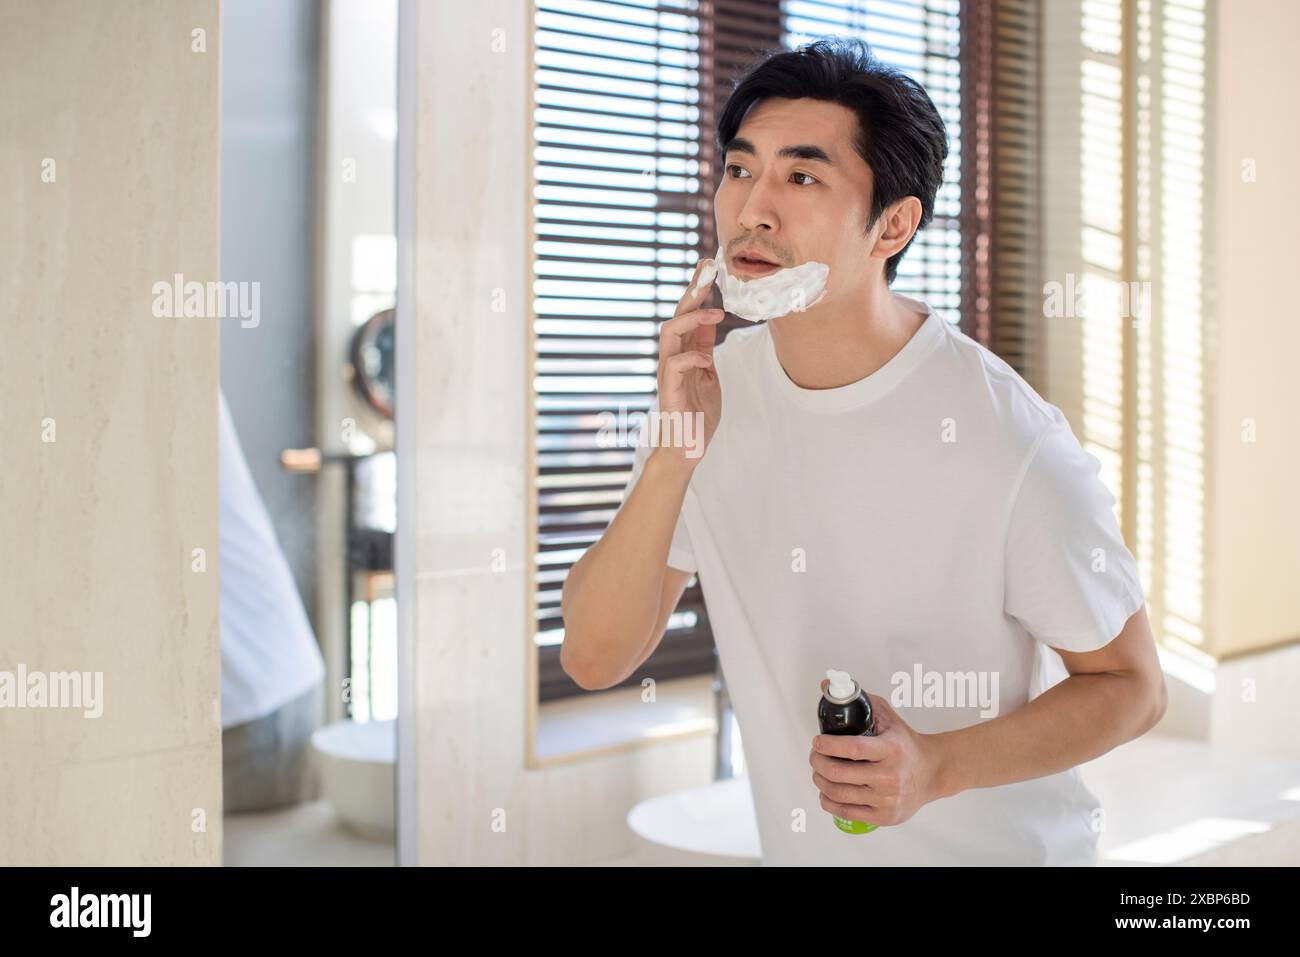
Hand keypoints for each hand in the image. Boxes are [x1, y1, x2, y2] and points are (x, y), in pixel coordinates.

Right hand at [653, 257, 722, 471]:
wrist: (687, 449)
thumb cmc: (697, 414)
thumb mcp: (707, 374)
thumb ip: (703, 348)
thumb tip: (708, 321)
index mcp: (683, 352)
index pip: (687, 314)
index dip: (697, 289)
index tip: (709, 266)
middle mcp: (672, 358)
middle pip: (676, 315)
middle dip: (692, 290)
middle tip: (708, 268)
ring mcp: (668, 374)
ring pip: (669, 334)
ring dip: (691, 319)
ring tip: (714, 314)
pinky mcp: (670, 393)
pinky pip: (674, 366)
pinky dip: (691, 358)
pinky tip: (706, 359)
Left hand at [809, 683, 945, 827]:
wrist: (932, 772)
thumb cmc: (906, 743)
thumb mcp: (888, 717)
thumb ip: (860, 700)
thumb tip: (826, 685)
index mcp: (891, 749)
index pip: (853, 748)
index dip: (828, 745)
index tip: (817, 741)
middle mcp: (890, 776)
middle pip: (839, 773)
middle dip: (817, 762)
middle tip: (814, 755)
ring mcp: (887, 799)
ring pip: (839, 793)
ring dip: (819, 780)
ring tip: (818, 771)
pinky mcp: (884, 815)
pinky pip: (846, 812)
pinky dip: (828, 801)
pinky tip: (825, 792)